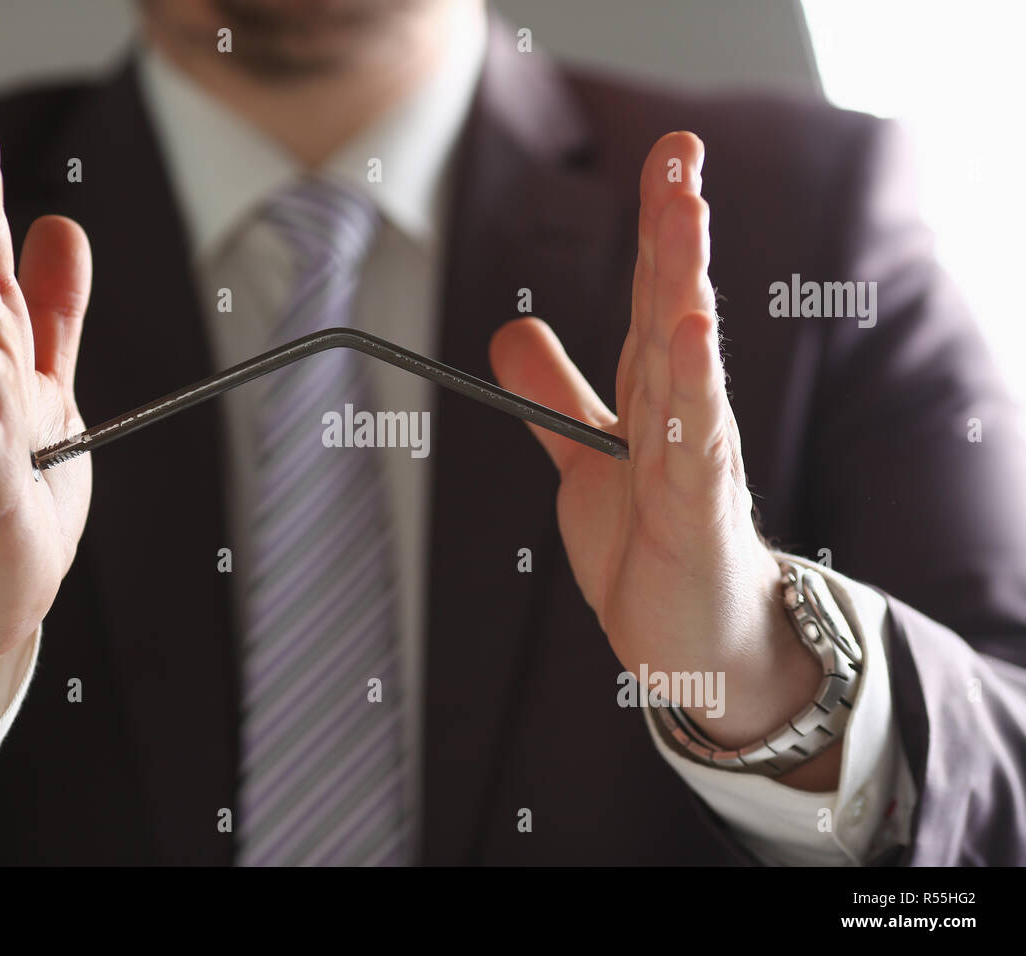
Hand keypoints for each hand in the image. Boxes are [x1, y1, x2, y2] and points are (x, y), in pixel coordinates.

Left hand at [489, 131, 837, 789]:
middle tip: (680, 154)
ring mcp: (695, 462)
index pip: (653, 299)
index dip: (656, 228)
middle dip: (674, 229)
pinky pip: (695, 444)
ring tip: (687, 213)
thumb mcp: (586, 460)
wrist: (700, 644)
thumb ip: (554, 395)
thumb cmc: (656, 550)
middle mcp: (680, 416)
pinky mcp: (699, 515)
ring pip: (687, 361)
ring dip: (684, 285)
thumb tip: (509, 331)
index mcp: (653, 398)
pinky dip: (692, 388)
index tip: (669, 158)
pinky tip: (690, 331)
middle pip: (672, 309)